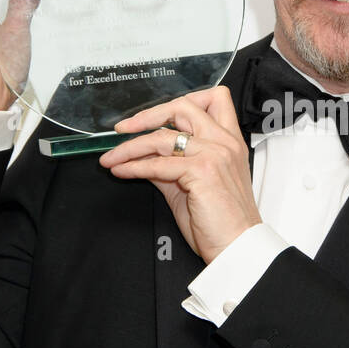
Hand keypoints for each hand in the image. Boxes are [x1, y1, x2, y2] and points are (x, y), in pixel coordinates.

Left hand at [98, 87, 261, 263]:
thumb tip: (142, 156)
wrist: (236, 248)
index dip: (177, 103)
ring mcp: (215, 154)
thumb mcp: (191, 186)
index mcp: (229, 141)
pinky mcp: (202, 171)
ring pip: (162, 136)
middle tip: (124, 129)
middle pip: (184, 106)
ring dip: (129, 147)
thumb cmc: (221, 223)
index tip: (151, 118)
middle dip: (148, 115)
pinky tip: (122, 171)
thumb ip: (170, 165)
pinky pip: (157, 164)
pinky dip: (133, 167)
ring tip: (112, 157)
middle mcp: (225, 142)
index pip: (211, 100)